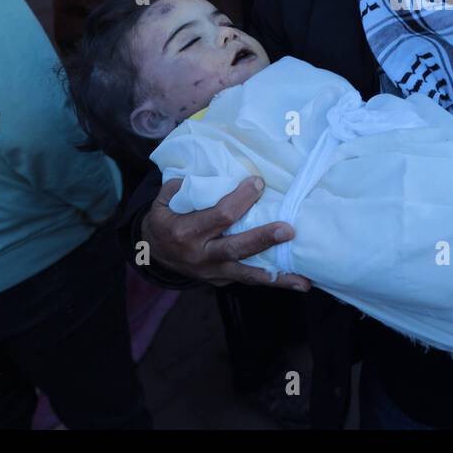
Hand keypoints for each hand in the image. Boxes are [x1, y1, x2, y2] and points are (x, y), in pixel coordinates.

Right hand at [140, 176, 311, 289]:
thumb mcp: (163, 201)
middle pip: (237, 248)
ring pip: (247, 275)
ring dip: (277, 277)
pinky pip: (246, 279)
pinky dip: (271, 280)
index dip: (241, 199)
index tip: (259, 183)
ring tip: (303, 281)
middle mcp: (200, 255)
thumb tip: (213, 170)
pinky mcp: (220, 282)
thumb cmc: (163, 219)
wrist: (149, 253)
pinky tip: (295, 281)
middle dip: (263, 239)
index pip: (220, 215)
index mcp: (186, 232)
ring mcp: (211, 272)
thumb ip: (185, 186)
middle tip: (288, 231)